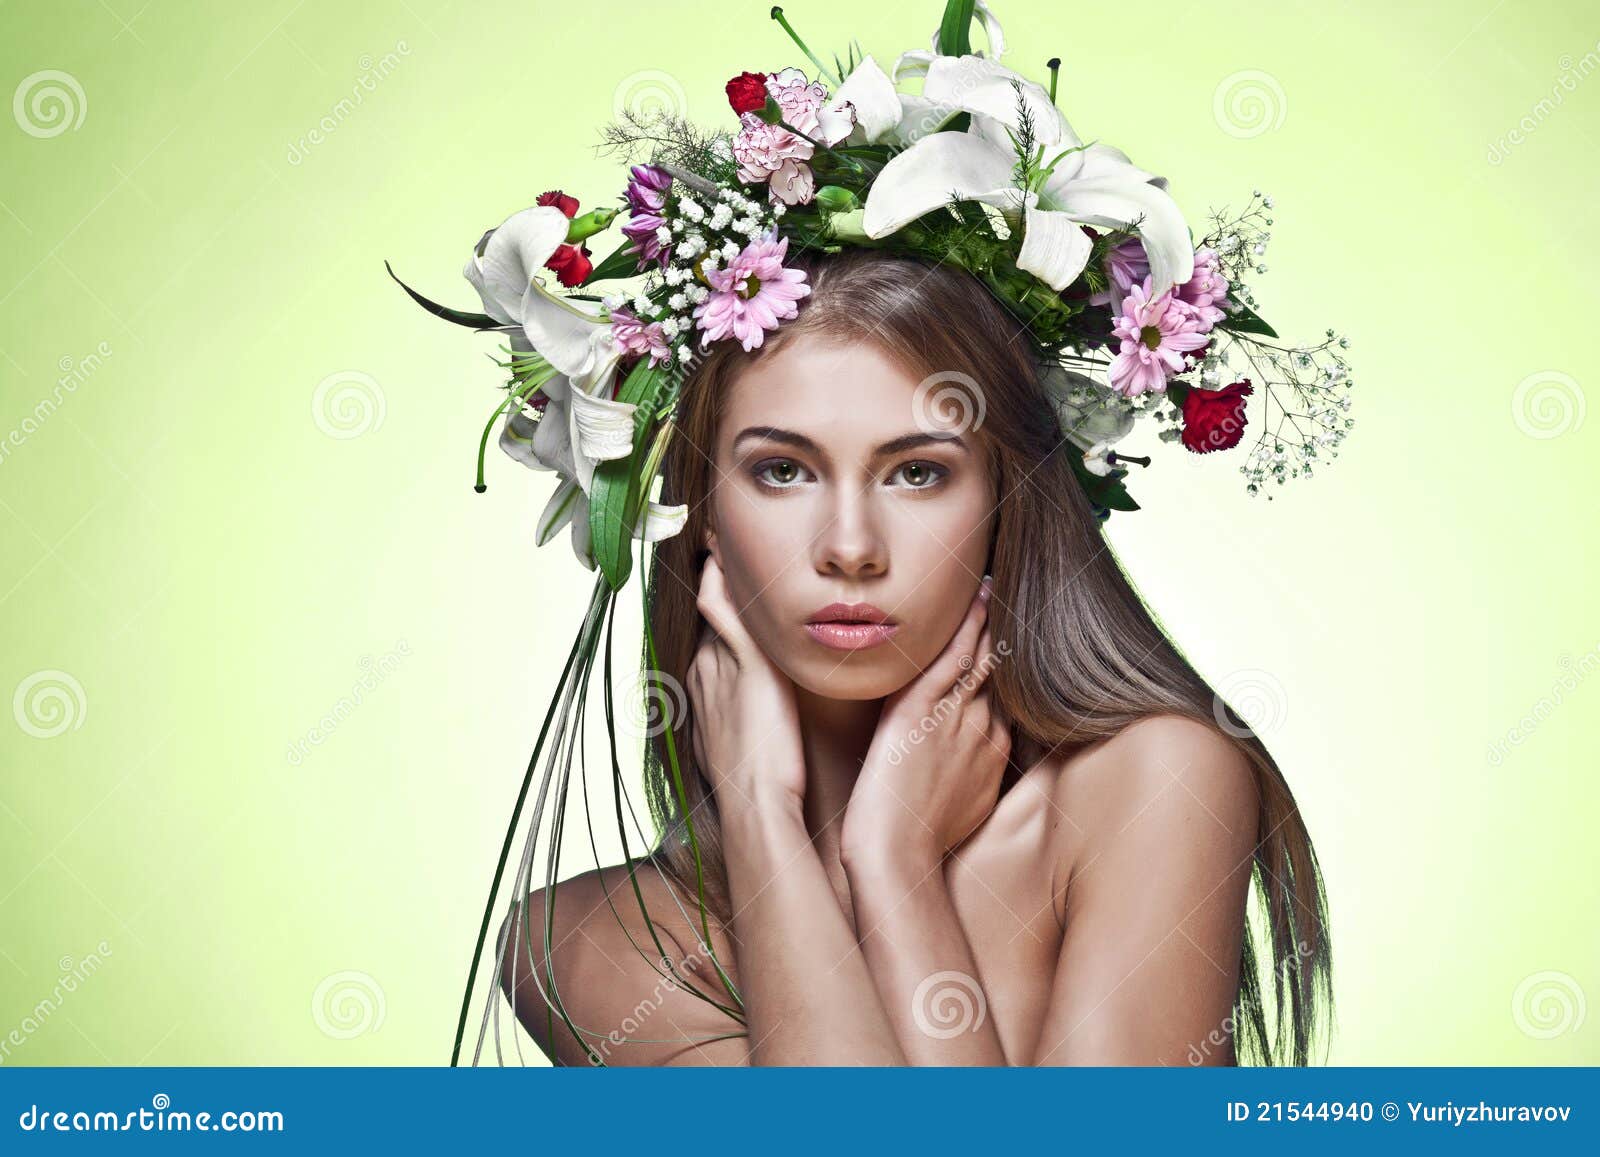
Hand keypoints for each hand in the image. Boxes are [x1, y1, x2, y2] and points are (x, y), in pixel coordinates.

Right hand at [685, 553, 807, 807]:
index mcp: (701, 684)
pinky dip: (726, 579)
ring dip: (719, 567)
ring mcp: (719, 663)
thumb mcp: (739, 745)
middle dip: (717, 574)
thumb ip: (740, 719)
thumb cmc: (758, 787)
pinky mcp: (747, 664)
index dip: (718, 598)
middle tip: (725, 538)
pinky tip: (729, 554)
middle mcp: (703, 667)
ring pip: (714, 599)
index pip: (708, 627)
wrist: (756, 808)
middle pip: (708, 606)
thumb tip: (745, 717)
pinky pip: (729, 608)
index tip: (726, 571)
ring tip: (722, 534)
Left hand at [841, 577, 1010, 865]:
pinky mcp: (923, 710)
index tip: (1023, 639)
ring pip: (985, 656)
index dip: (1017, 665)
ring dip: (997, 618)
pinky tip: (983, 596)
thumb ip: (975, 775)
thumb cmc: (920, 841)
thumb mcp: (965, 806)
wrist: (896, 857)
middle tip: (1025, 597)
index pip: (1011, 695)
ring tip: (1006, 584)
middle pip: (1007, 671)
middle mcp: (985, 728)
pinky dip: (970, 624)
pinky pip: (953, 657)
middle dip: (1015, 635)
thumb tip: (980, 766)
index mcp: (995, 749)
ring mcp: (957, 718)